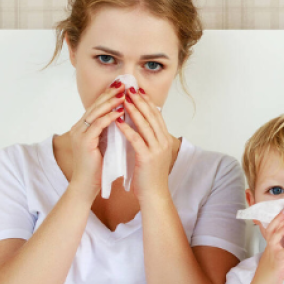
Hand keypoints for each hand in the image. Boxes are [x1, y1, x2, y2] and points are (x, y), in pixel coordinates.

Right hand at [66, 81, 127, 195]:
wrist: (86, 185)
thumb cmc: (97, 167)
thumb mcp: (103, 143)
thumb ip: (108, 130)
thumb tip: (122, 117)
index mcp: (83, 127)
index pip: (96, 106)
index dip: (108, 95)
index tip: (122, 86)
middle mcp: (78, 128)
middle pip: (95, 105)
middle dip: (110, 93)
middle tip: (123, 83)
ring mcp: (80, 134)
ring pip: (96, 112)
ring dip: (110, 102)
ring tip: (123, 94)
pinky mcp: (84, 142)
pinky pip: (97, 125)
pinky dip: (109, 117)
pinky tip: (119, 111)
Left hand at [115, 82, 177, 201]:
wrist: (154, 195)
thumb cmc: (150, 176)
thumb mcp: (152, 154)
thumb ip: (149, 140)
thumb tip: (141, 127)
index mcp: (165, 140)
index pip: (157, 116)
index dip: (148, 102)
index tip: (138, 91)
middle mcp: (163, 142)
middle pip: (152, 116)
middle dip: (141, 101)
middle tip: (130, 88)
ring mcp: (157, 149)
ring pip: (145, 125)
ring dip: (134, 110)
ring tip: (124, 99)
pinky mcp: (147, 157)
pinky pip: (136, 139)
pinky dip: (127, 128)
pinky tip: (118, 121)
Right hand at [248, 209, 283, 283]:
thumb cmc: (272, 272)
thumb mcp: (280, 259)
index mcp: (272, 245)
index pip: (273, 228)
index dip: (278, 218)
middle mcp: (270, 247)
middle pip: (271, 229)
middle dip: (278, 219)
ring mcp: (272, 254)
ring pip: (274, 239)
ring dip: (281, 231)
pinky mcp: (276, 262)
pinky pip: (281, 254)